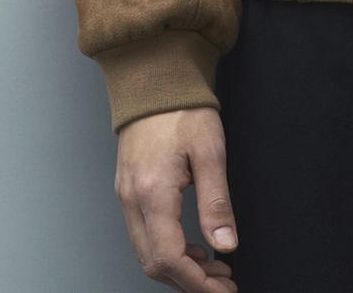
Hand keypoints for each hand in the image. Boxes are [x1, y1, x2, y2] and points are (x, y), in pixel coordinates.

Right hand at [115, 106, 238, 290]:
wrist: (154, 80)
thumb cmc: (183, 108)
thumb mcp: (210, 151)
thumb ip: (216, 202)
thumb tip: (226, 243)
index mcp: (152, 193)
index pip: (169, 258)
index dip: (196, 282)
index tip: (222, 288)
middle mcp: (132, 200)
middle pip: (154, 263)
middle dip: (189, 282)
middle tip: (223, 284)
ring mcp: (126, 197)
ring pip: (146, 252)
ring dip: (179, 269)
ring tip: (214, 269)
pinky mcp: (129, 191)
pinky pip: (144, 235)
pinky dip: (168, 250)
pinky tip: (193, 248)